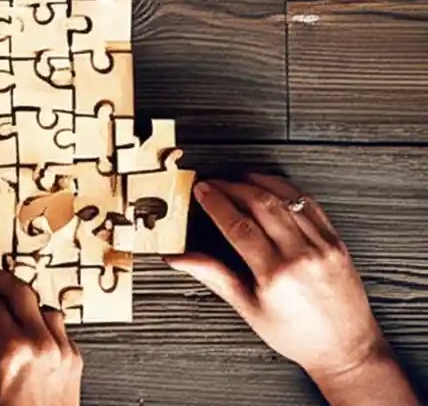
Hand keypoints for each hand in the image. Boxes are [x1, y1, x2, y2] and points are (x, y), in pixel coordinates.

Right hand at [0, 264, 81, 405]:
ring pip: (41, 304)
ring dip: (20, 298)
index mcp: (13, 350)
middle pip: (19, 290)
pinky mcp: (75, 356)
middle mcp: (42, 344)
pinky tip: (23, 324)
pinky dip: (38, 319)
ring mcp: (62, 348)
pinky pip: (56, 324)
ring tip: (1, 298)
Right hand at [167, 174, 391, 384]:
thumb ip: (214, 275)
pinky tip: (271, 187)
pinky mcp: (337, 242)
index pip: (238, 225)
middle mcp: (301, 255)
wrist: (346, 348)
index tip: (201, 191)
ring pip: (286, 199)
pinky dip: (287, 190)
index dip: (215, 203)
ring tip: (238, 179)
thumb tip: (179, 258)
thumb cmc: (297, 335)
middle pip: (260, 204)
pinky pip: (310, 205)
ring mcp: (322, 246)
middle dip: (232, 186)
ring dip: (258, 182)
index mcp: (275, 274)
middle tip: (214, 182)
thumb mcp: (248, 309)